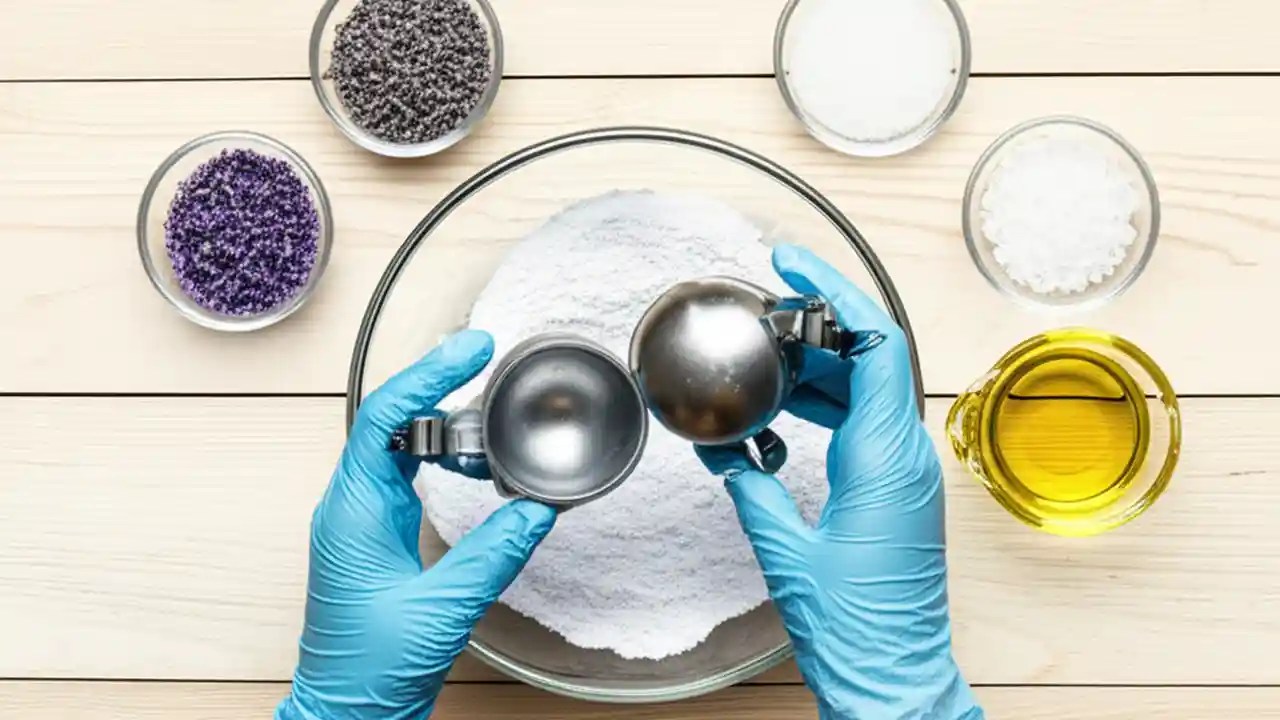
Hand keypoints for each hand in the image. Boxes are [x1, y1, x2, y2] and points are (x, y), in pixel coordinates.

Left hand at [277, 330, 556, 719]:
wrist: (346, 714)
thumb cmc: (369, 672)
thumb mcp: (442, 611)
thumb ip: (492, 557)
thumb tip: (534, 510)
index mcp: (353, 513)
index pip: (385, 418)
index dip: (427, 375)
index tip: (469, 350)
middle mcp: (351, 508)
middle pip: (389, 421)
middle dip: (436, 383)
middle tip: (481, 356)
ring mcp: (361, 522)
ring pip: (397, 446)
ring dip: (438, 419)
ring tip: (484, 404)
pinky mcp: (376, 538)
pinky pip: (404, 476)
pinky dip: (437, 455)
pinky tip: (470, 459)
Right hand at [700, 246, 982, 719]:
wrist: (895, 681)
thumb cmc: (854, 630)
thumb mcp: (787, 553)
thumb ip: (754, 492)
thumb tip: (733, 458)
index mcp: (885, 457)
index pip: (876, 342)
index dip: (837, 292)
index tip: (794, 263)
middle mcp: (906, 457)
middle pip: (873, 356)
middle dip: (819, 323)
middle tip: (765, 311)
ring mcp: (907, 475)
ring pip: (869, 389)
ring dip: (821, 364)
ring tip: (766, 356)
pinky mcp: (898, 494)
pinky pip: (866, 425)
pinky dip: (828, 404)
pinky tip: (785, 410)